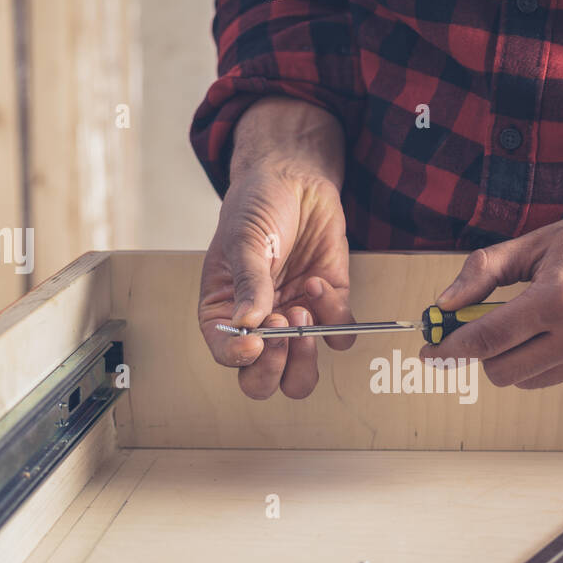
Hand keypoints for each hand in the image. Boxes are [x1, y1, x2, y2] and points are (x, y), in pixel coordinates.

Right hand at [198, 99, 352, 398]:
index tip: (256, 341)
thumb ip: (249, 282)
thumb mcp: (244, 241)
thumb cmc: (256, 207)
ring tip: (301, 311)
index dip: (242, 359)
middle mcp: (259, 327)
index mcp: (224, 314)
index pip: (228, 357)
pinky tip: (319, 283)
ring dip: (305, 355)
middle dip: (275, 367)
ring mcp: (295, 320)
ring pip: (302, 375)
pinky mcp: (329, 306)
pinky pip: (338, 335)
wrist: (295, 180)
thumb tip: (247, 324)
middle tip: (283, 331)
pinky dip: (335, 318)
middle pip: (264, 382)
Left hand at [426, 175, 562, 387]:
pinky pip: (555, 376)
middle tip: (479, 325)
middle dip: (482, 353)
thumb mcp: (535, 243)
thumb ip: (484, 274)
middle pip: (501, 371)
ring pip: (526, 379)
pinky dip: (545, 357)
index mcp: (557, 299)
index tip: (428, 350)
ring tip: (533, 317)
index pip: (486, 340)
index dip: (449, 348)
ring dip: (515, 356)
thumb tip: (444, 304)